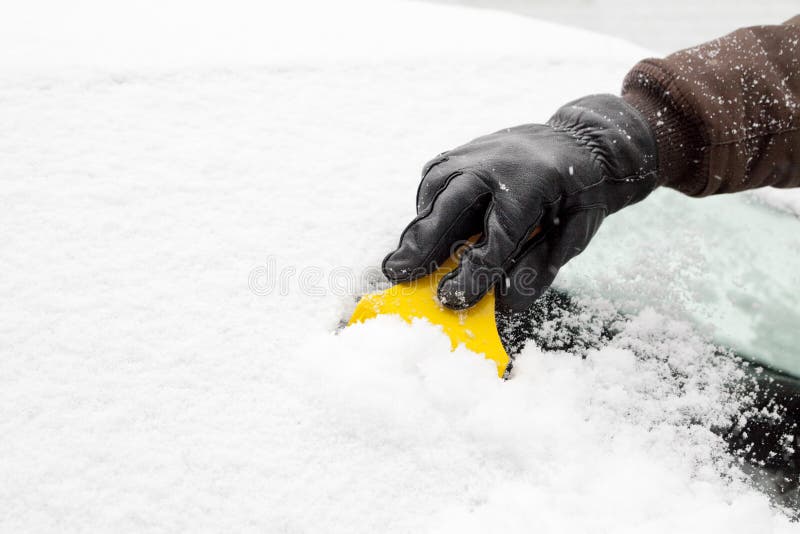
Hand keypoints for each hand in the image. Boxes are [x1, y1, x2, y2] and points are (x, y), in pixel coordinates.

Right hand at [382, 94, 658, 311]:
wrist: (580, 140)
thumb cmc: (579, 195)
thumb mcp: (575, 233)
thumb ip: (539, 267)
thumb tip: (503, 302)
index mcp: (534, 183)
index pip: (497, 237)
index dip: (473, 271)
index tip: (451, 297)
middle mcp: (499, 162)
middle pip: (452, 204)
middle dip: (424, 242)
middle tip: (398, 272)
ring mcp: (478, 151)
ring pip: (437, 185)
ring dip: (420, 223)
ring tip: (405, 257)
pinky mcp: (464, 151)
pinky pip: (435, 177)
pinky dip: (426, 204)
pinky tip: (422, 229)